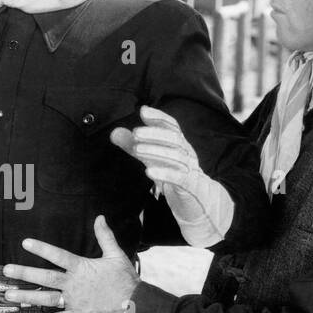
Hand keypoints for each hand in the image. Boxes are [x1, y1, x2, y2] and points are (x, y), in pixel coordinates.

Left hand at [2, 216, 140, 312]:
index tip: (25, 243)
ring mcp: (74, 301)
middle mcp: (74, 284)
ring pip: (46, 299)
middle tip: (6, 270)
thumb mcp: (116, 255)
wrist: (136, 306)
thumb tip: (100, 217)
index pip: (58, 256)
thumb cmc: (126, 280)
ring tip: (8, 295)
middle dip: (24, 273)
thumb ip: (105, 236)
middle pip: (45, 278)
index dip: (41, 249)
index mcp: (82, 268)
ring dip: (26, 297)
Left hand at [111, 105, 232, 247]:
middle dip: (154, 134)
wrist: (198, 200)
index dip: (159, 117)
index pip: (172, 126)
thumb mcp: (152, 158)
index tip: (143, 111)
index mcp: (180, 144)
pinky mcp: (190, 186)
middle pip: (174, 139)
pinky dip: (164, 173)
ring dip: (155, 151)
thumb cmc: (174, 174)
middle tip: (135, 133)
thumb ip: (133, 146)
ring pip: (175, 157)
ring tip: (137, 150)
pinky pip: (179, 178)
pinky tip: (149, 172)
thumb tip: (114, 133)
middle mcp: (187, 153)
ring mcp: (190, 169)